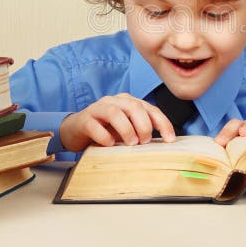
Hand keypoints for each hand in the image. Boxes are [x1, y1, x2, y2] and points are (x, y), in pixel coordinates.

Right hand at [59, 93, 175, 151]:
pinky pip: (94, 126)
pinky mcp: (84, 120)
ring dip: (126, 129)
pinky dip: (104, 137)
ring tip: (131, 143)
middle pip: (133, 106)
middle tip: (145, 141)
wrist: (75, 130)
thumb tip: (162, 143)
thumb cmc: (105, 130)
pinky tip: (110, 145)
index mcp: (128, 102)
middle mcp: (114, 101)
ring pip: (114, 112)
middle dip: (143, 124)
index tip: (170, 139)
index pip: (150, 108)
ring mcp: (97, 109)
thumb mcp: (126, 129)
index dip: (162, 123)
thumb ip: (140, 130)